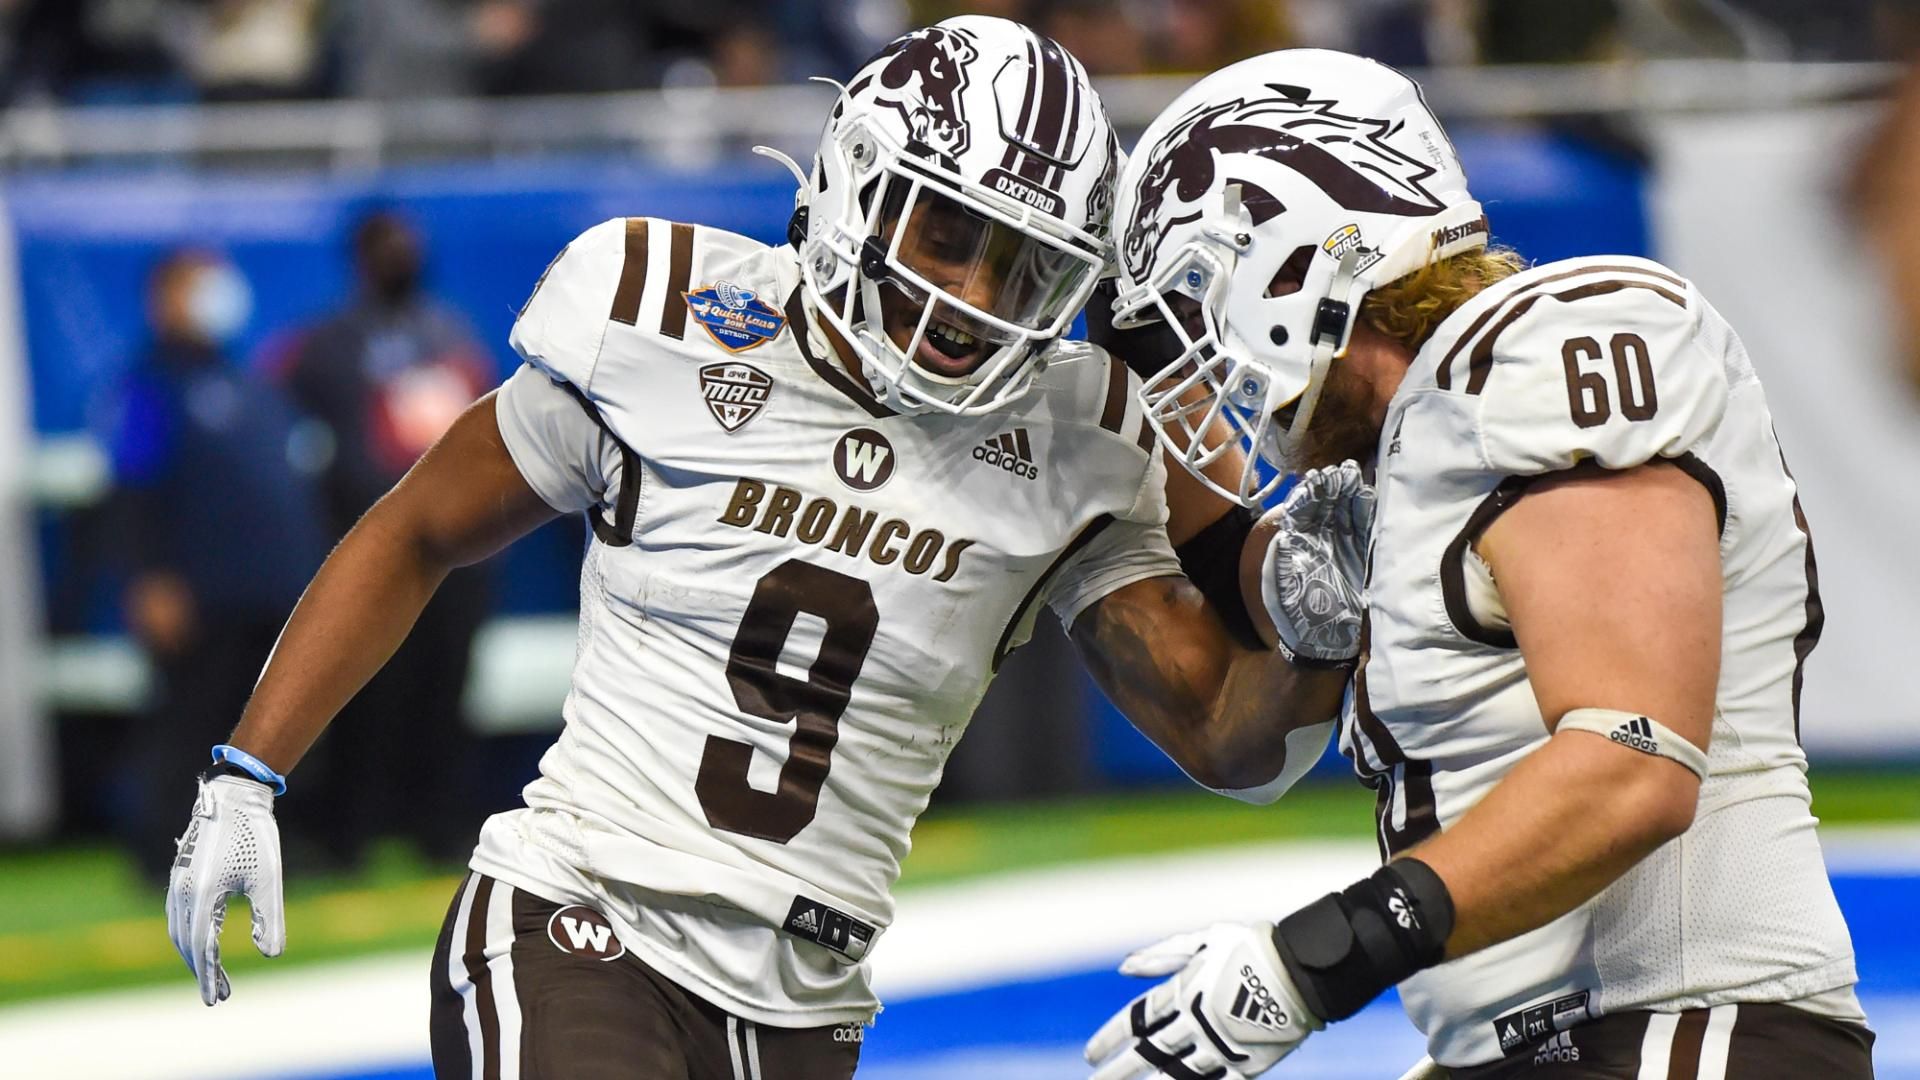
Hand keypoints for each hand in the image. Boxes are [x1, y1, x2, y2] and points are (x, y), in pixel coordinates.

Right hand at [166, 775, 285, 1004]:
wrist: (235, 797)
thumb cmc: (255, 836)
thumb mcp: (269, 879)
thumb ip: (269, 918)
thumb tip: (270, 954)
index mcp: (203, 893)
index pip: (202, 946)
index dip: (210, 975)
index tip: (217, 999)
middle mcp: (183, 891)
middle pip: (186, 943)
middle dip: (203, 970)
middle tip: (222, 994)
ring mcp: (178, 882)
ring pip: (179, 930)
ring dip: (195, 955)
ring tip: (216, 974)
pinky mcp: (181, 874)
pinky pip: (179, 914)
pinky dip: (190, 935)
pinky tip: (209, 943)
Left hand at [1085, 922, 1321, 1079]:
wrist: (1302, 970)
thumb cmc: (1251, 946)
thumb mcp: (1204, 940)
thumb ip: (1163, 955)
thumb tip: (1123, 968)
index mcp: (1184, 990)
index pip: (1136, 1020)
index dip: (1110, 1038)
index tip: (1090, 1056)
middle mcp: (1196, 1022)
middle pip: (1149, 1053)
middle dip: (1118, 1072)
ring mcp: (1221, 1046)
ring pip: (1176, 1075)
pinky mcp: (1246, 1064)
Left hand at [1260, 461, 1372, 665]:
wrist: (1323, 640)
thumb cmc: (1295, 613)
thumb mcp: (1281, 585)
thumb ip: (1281, 557)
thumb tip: (1284, 530)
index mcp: (1299, 542)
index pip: (1304, 509)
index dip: (1311, 493)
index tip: (1317, 478)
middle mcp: (1321, 539)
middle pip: (1329, 505)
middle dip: (1334, 487)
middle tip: (1342, 471)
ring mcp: (1343, 545)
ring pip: (1348, 512)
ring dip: (1351, 494)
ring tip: (1355, 476)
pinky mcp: (1363, 555)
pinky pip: (1367, 529)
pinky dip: (1369, 513)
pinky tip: (1370, 497)